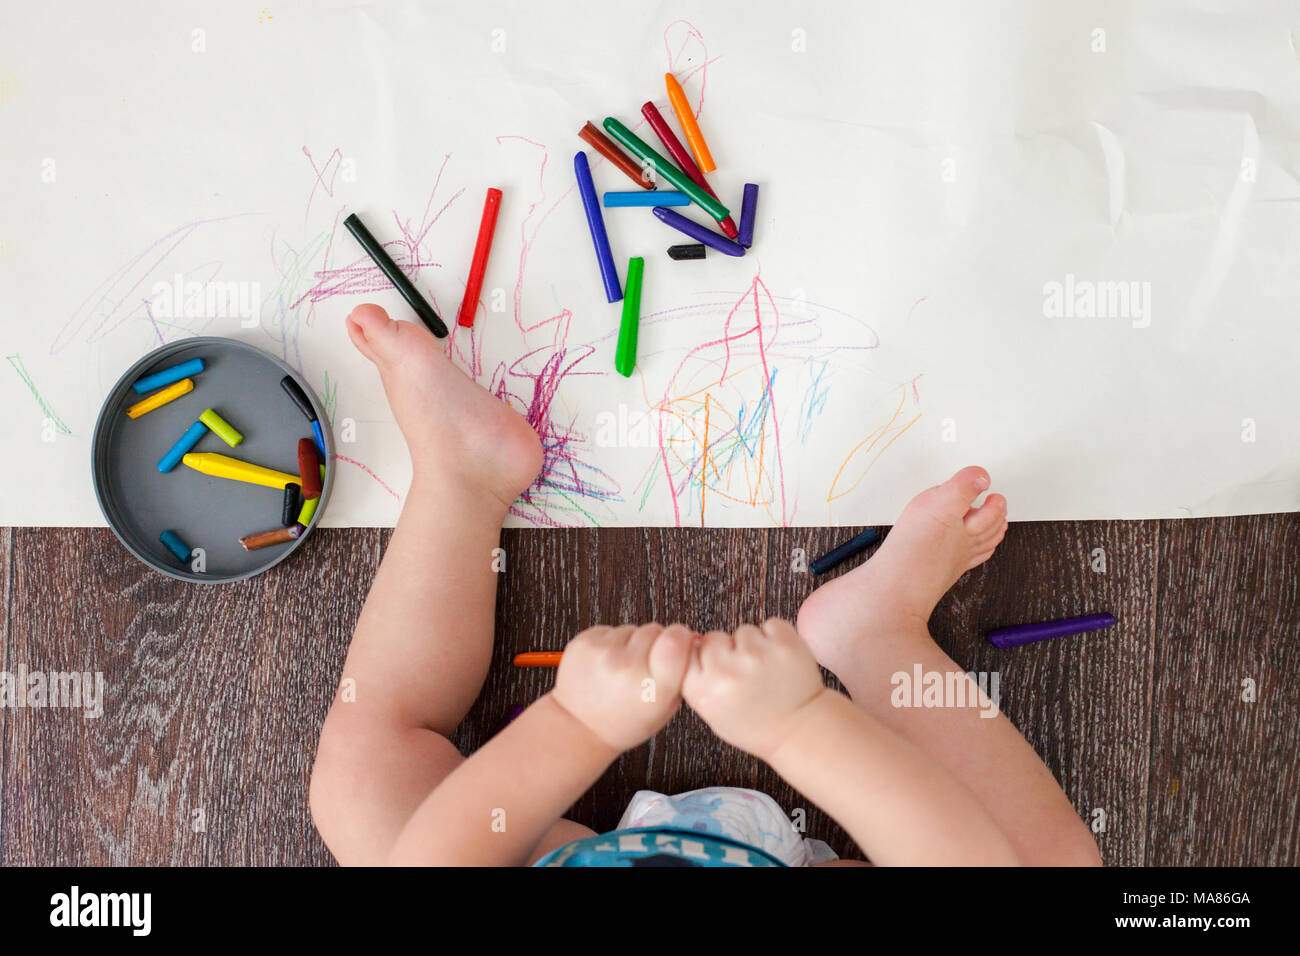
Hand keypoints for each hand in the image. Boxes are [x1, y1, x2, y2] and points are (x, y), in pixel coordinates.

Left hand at [550, 623, 693, 751]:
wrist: (579, 726)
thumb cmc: (625, 721)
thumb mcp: (664, 709)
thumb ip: (680, 674)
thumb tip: (692, 638)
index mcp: (653, 687)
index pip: (676, 640)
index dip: (680, 637)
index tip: (677, 643)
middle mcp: (628, 668)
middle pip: (655, 629)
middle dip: (654, 643)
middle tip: (643, 666)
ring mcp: (603, 654)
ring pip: (631, 628)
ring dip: (630, 643)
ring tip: (621, 669)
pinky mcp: (584, 643)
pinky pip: (609, 629)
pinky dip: (610, 643)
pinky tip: (605, 665)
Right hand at [681, 618, 826, 760]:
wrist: (798, 729)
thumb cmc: (755, 723)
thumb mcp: (711, 711)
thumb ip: (696, 679)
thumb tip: (690, 640)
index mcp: (703, 690)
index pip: (686, 650)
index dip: (704, 657)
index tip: (718, 668)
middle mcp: (726, 671)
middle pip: (714, 637)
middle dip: (727, 650)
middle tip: (744, 675)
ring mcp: (756, 656)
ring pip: (744, 631)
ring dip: (754, 645)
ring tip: (765, 671)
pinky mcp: (784, 645)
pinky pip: (771, 625)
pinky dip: (776, 638)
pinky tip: (779, 661)